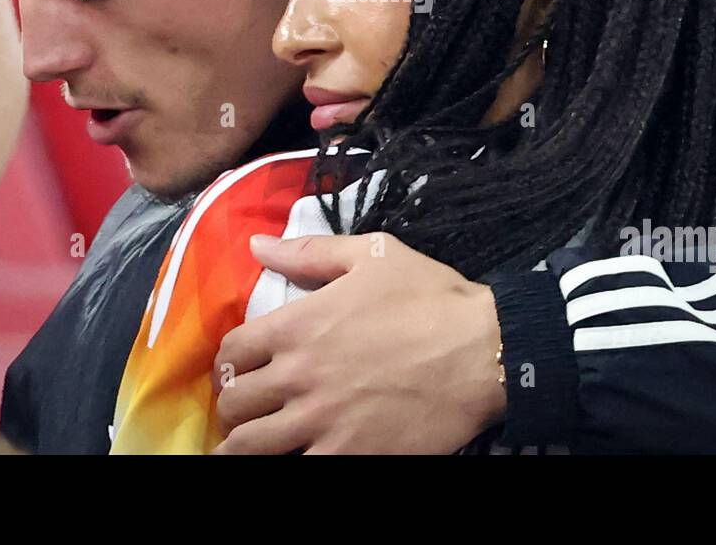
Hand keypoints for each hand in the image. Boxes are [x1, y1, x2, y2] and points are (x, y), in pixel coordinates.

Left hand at [212, 232, 506, 453]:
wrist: (484, 352)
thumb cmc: (431, 297)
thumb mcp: (373, 254)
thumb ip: (309, 252)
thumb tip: (257, 244)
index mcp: (297, 325)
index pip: (230, 352)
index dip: (231, 361)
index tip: (244, 367)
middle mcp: (297, 376)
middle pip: (234, 404)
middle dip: (236, 406)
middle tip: (250, 408)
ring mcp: (320, 421)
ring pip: (249, 446)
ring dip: (244, 444)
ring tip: (251, 444)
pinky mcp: (348, 455)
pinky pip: (293, 470)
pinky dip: (286, 463)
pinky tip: (294, 455)